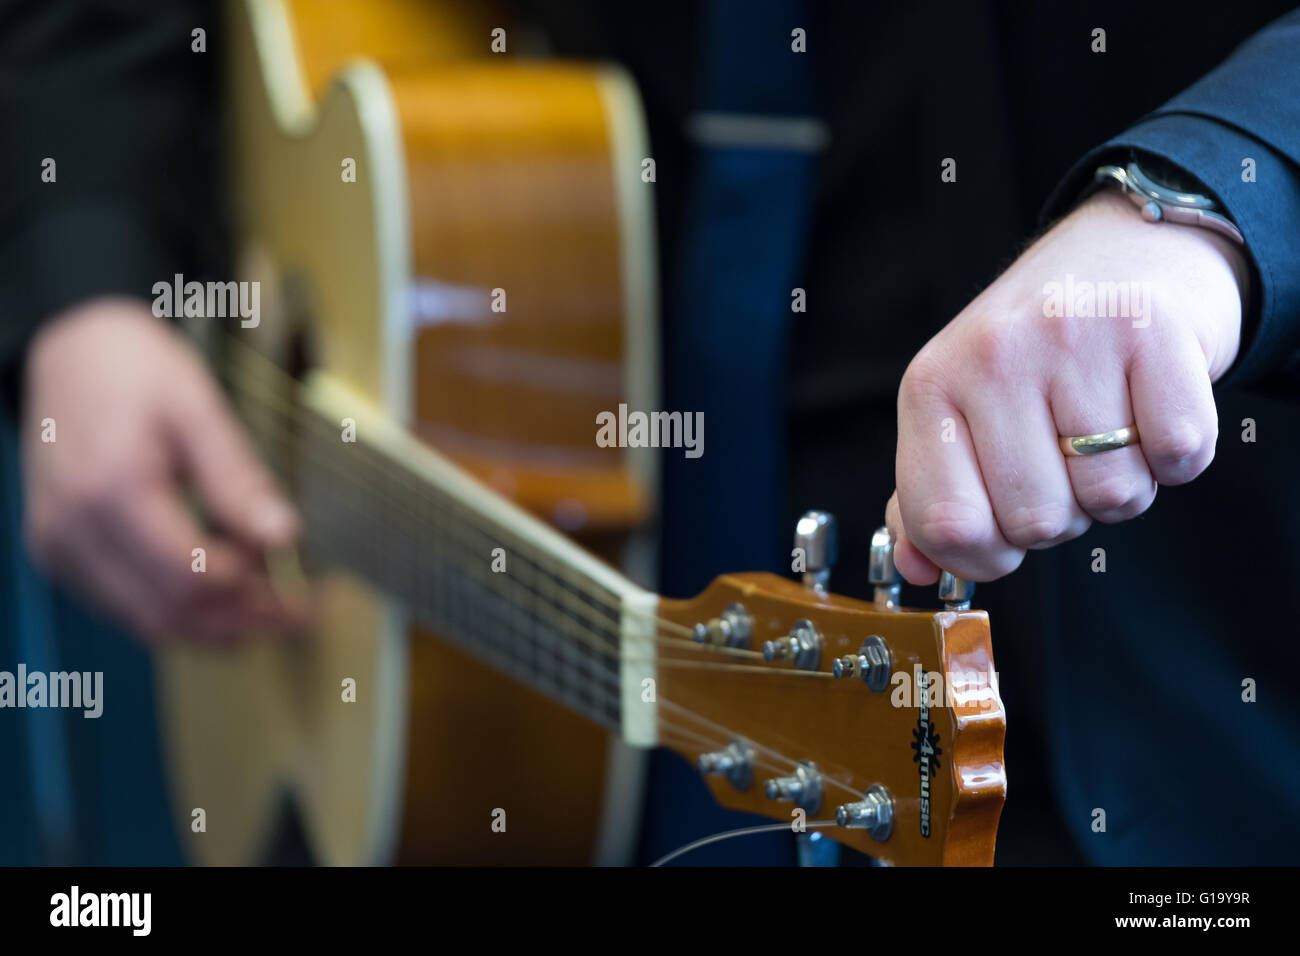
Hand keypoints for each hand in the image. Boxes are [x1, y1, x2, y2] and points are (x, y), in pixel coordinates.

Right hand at [22, 297, 309, 640]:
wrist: (70, 352)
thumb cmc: (134, 370)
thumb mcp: (199, 409)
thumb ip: (238, 478)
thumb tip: (284, 536)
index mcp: (112, 488)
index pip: (193, 574)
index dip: (253, 590)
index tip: (302, 588)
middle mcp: (73, 529)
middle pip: (171, 611)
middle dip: (243, 621)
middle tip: (300, 615)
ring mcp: (58, 548)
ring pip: (147, 622)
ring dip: (215, 627)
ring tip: (272, 611)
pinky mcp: (58, 555)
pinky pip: (125, 607)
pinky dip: (179, 613)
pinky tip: (224, 597)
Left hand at [887, 189, 1249, 583]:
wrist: (1124, 251)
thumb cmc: (1035, 350)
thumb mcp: (962, 410)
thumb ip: (934, 494)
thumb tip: (919, 567)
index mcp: (931, 386)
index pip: (947, 523)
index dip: (984, 557)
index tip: (1002, 537)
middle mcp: (992, 355)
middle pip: (1037, 521)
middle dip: (1062, 516)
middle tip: (1065, 460)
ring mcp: (1071, 336)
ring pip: (1114, 496)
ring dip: (1123, 485)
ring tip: (1109, 428)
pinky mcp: (1152, 328)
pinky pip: (1181, 454)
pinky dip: (1177, 455)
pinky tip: (1151, 409)